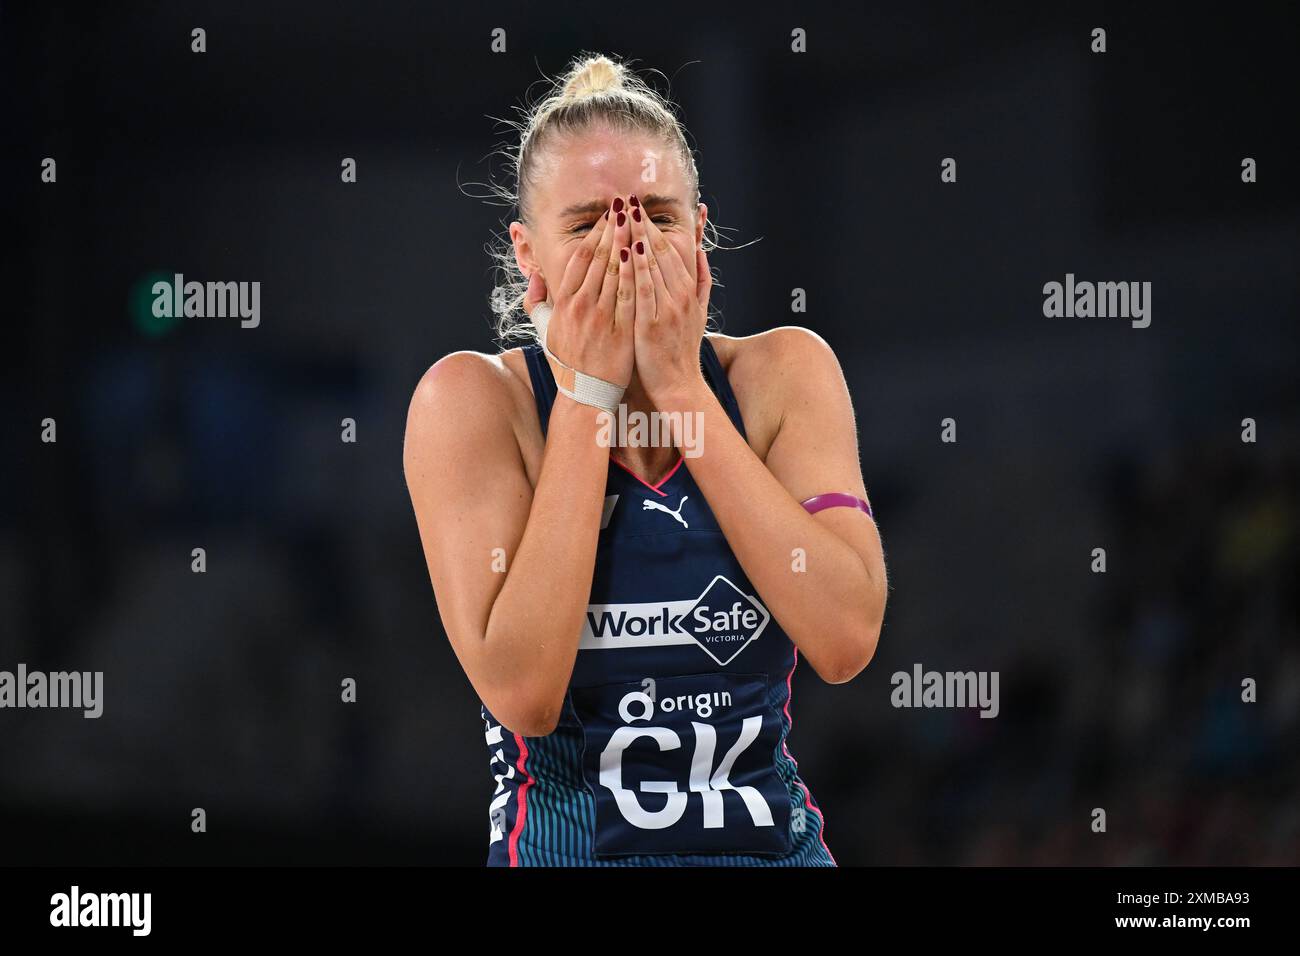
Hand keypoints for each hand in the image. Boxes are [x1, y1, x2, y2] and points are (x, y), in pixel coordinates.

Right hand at [522, 197, 634, 386]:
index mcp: (565, 302)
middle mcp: (582, 306)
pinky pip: (632, 296)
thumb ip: (537, 302)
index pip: (582, 258)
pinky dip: (638, 274)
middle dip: (614, 228)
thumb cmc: (567, 361)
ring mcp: (602, 318)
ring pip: (617, 273)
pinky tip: (647, 256)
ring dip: (628, 243)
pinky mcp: (622, 331)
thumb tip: (534, 280)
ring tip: (639, 221)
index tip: (607, 215)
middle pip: (601, 259)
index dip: (596, 233)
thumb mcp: (545, 330)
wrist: (585, 393)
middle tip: (626, 205)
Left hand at [626, 198, 711, 403]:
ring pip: (651, 266)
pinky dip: (635, 268)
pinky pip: (643, 290)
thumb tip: (703, 253)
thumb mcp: (701, 313)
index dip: (654, 227)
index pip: (670, 250)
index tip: (639, 208)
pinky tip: (625, 250)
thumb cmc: (682, 350)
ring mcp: (668, 309)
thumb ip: (703, 282)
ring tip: (623, 215)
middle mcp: (680, 296)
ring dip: (636, 238)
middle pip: (660, 252)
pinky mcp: (653, 324)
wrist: (680, 386)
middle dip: (643, 224)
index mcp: (689, 291)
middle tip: (628, 200)